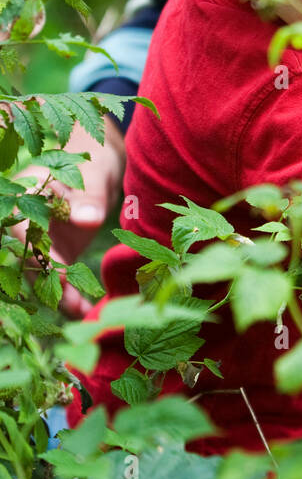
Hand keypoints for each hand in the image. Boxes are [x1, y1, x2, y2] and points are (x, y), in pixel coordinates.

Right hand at [9, 113, 125, 317]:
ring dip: (59, 296)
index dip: (39, 253)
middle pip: (28, 257)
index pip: (23, 229)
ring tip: (83, 314)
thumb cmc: (93, 164)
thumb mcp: (94, 176)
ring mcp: (38, 241)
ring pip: (40, 274)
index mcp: (25, 197)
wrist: (100, 166)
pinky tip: (85, 311)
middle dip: (48, 284)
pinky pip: (56, 278)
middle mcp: (25, 222)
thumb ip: (89, 198)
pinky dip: (69, 294)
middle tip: (72, 304)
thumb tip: (87, 219)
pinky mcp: (53, 254)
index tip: (61, 272)